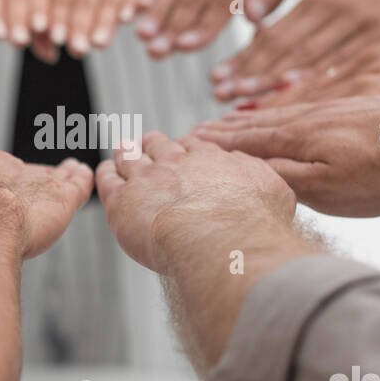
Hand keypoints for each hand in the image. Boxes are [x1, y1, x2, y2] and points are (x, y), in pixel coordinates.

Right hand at [0, 152, 93, 261]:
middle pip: (11, 171)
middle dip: (17, 184)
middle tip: (22, 202)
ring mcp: (27, 178)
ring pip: (44, 175)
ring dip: (54, 177)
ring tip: (67, 174)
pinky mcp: (58, 196)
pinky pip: (74, 184)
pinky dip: (80, 181)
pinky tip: (84, 177)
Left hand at [51, 0, 157, 55]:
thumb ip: (63, 4)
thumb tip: (53, 42)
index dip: (61, 19)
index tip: (57, 40)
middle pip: (87, 1)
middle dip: (81, 27)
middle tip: (78, 50)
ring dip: (105, 22)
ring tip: (99, 43)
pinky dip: (131, 2)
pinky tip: (128, 18)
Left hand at [95, 131, 295, 272]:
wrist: (222, 240)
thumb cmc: (252, 224)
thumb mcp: (275, 191)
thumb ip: (260, 177)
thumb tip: (253, 172)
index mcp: (212, 160)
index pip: (195, 146)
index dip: (186, 146)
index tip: (183, 146)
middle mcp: (177, 164)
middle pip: (161, 146)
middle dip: (155, 143)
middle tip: (149, 140)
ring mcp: (147, 179)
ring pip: (131, 157)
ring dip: (126, 151)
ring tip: (122, 147)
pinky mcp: (122, 201)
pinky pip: (108, 181)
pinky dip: (106, 173)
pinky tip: (104, 171)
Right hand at [192, 94, 379, 216]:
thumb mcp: (330, 188)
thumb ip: (284, 178)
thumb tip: (245, 171)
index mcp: (299, 135)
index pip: (245, 140)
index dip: (216, 144)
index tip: (189, 143)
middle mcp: (313, 111)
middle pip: (261, 120)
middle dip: (227, 128)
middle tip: (199, 130)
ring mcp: (340, 101)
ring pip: (287, 108)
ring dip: (256, 115)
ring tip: (235, 116)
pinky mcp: (366, 96)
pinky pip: (316, 97)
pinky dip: (293, 102)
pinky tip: (293, 103)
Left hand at [209, 0, 379, 100]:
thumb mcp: (339, 2)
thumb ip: (305, 26)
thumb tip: (265, 46)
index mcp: (317, 1)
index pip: (273, 34)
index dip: (244, 58)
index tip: (216, 80)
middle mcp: (329, 8)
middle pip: (282, 43)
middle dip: (247, 69)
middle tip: (218, 91)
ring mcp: (353, 20)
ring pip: (305, 51)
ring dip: (271, 76)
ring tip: (242, 96)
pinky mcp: (379, 32)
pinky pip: (342, 59)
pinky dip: (316, 75)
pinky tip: (293, 90)